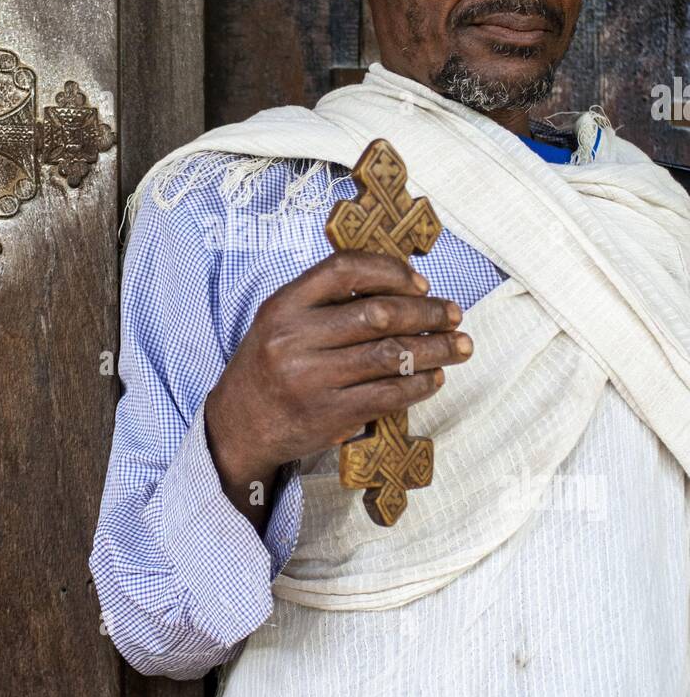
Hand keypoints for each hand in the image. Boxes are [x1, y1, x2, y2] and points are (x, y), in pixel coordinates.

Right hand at [204, 251, 472, 524]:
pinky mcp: (328, 415)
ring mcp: (311, 379)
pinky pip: (388, 395)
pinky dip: (419, 384)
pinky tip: (434, 378)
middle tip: (454, 314)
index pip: (344, 270)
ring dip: (434, 349)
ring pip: (390, 355)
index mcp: (283, 305)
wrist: (237, 426)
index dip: (390, 271)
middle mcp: (294, 338)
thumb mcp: (281, 321)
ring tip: (458, 346)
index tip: (420, 283)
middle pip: (377, 314)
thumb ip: (326, 301)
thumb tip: (402, 287)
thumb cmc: (270, 366)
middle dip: (427, 313)